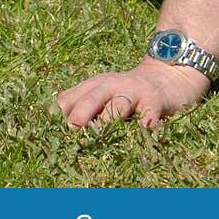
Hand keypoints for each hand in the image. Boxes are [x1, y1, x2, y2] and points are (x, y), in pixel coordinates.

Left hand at [56, 59, 210, 128]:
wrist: (170, 75)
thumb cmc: (128, 95)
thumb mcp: (103, 97)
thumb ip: (80, 110)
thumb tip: (52, 143)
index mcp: (91, 87)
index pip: (66, 102)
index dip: (56, 120)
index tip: (49, 142)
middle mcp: (110, 87)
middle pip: (89, 100)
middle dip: (79, 117)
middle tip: (72, 134)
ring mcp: (134, 91)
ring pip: (117, 106)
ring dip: (108, 121)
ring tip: (100, 136)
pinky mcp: (156, 99)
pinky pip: (151, 109)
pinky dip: (147, 118)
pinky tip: (145, 127)